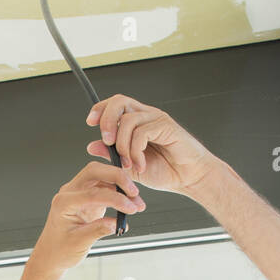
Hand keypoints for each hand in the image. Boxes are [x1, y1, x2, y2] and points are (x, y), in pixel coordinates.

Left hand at [29, 161, 145, 277]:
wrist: (52, 255)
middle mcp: (69, 192)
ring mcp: (78, 193)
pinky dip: (118, 195)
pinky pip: (104, 188)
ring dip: (121, 187)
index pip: (92, 193)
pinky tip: (129, 205)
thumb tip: (117, 223)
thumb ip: (98, 230)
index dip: (114, 199)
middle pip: (95, 172)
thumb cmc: (60, 250)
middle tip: (135, 193)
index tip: (130, 208)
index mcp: (64, 202)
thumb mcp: (79, 243)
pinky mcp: (87, 197)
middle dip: (118, 178)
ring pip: (102, 177)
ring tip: (137, 204)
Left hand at [86, 95, 219, 195]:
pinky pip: (141, 133)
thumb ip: (112, 156)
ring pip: (127, 120)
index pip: (115, 105)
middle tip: (107, 141)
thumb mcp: (131, 166)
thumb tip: (91, 145)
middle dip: (106, 120)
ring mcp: (156, 119)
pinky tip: (141, 164)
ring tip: (129, 164)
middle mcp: (146, 116)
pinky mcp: (166, 126)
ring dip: (122, 145)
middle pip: (119, 101)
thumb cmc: (166, 172)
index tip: (90, 123)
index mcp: (137, 122)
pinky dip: (136, 151)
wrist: (189, 179)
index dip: (100, 109)